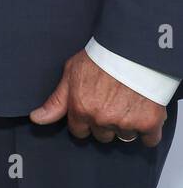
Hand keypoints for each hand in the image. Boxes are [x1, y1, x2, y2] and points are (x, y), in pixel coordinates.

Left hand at [30, 50, 166, 146]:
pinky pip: (150, 139)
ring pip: (125, 136)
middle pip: (102, 136)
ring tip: (129, 102)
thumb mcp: (71, 74)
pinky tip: (146, 114)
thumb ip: (56, 101)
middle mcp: (101, 119)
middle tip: (112, 102)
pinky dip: (150, 131)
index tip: (93, 108)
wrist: (132, 48)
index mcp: (81, 109)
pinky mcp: (149, 122)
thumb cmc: (101, 56)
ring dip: (127, 125)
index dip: (85, 120)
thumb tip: (36, 119)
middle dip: (105, 123)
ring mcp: (125, 122)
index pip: (79, 132)